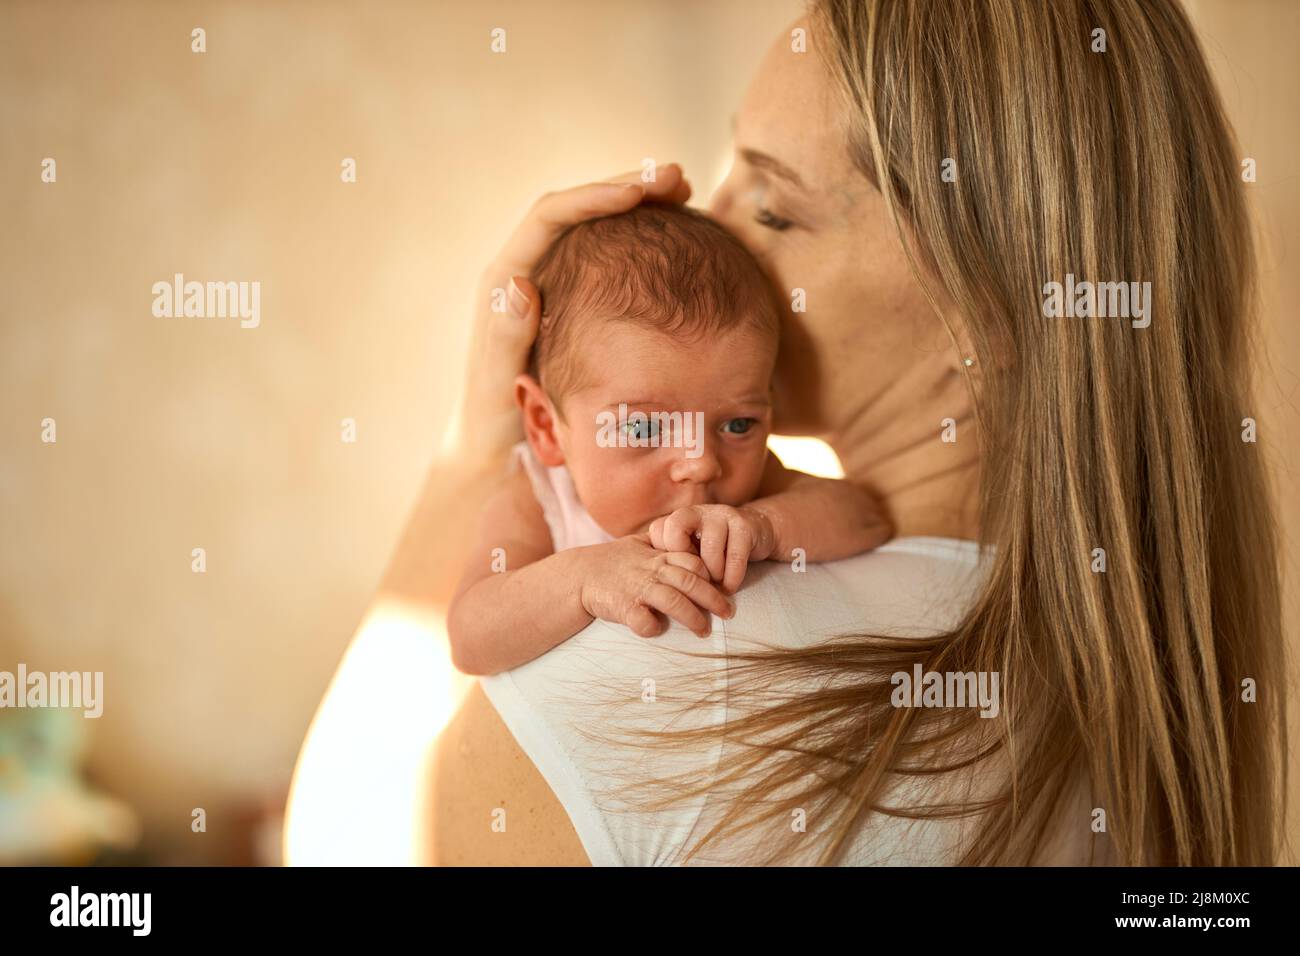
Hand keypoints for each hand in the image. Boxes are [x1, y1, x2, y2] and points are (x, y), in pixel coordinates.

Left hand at [449, 165, 692, 468]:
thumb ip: (504, 339)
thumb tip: (521, 283)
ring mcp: (553, 284)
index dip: (595, 196)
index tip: (641, 192)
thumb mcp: (497, 385)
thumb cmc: (493, 422)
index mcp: (506, 280)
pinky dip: (641, 242)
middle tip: (677, 180)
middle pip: (578, 209)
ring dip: (638, 207)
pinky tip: (677, 242)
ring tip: (683, 195)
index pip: (550, 216)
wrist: (492, 449)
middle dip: (627, 187)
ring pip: (597, 228)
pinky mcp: (573, 302)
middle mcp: (528, 271)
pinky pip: (609, 257)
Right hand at [578, 534, 732, 638]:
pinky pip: (644, 621)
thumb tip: (692, 549)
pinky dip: (654, 628)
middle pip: (691, 582)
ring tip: (705, 631)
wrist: (580, 575)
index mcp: (658, 556)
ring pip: (675, 602)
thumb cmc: (614, 562)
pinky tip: (658, 631)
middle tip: (729, 613)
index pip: (694, 562)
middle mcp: (652, 570)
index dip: (711, 577)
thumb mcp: (640, 545)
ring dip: (694, 618)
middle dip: (714, 599)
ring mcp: (638, 589)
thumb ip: (664, 545)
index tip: (724, 590)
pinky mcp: (624, 608)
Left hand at [648, 505, 775, 593]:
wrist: (754, 531)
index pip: (657, 531)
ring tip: (715, 586)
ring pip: (709, 547)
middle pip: (676, 530)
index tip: (678, 573)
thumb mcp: (690, 551)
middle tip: (696, 581)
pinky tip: (729, 587)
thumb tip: (656, 587)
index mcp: (678, 518)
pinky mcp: (743, 525)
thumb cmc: (713, 549)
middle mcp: (697, 511)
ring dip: (712, 574)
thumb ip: (672, 559)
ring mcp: (720, 515)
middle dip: (685, 562)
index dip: (665, 556)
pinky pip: (734, 555)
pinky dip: (731, 578)